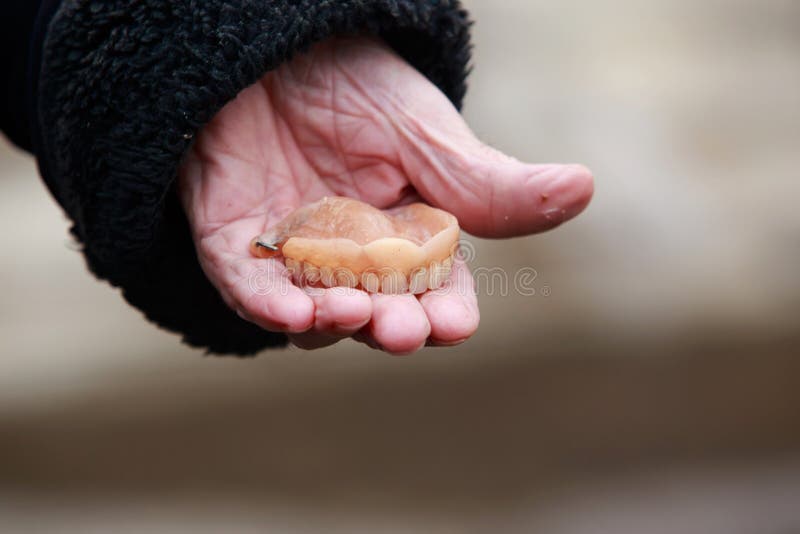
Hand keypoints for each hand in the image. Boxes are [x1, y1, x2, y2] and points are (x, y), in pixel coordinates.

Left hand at [178, 37, 592, 353]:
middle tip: (404, 329)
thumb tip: (583, 187)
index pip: (434, 290)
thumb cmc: (358, 85)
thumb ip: (489, 181)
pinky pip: (245, 285)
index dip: (446, 311)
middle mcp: (351, 258)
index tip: (456, 324)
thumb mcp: (429, 133)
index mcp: (408, 238)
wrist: (273, 42)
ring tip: (354, 313)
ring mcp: (292, 254)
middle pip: (376, 310)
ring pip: (314, 312)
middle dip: (392, 325)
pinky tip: (289, 315)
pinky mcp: (233, 240)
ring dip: (333, 324)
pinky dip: (265, 305)